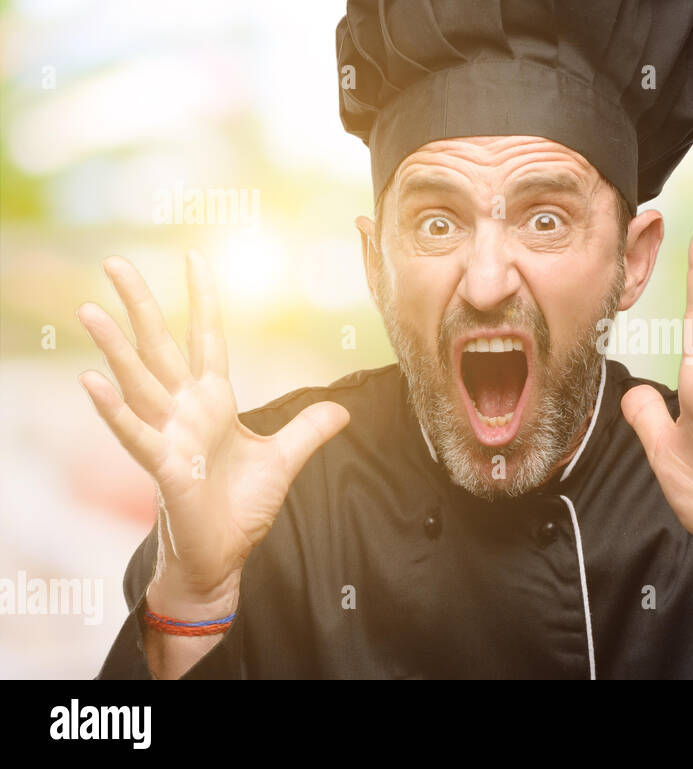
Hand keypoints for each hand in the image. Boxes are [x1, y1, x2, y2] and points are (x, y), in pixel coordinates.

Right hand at [77, 250, 349, 607]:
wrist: (224, 555)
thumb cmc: (241, 507)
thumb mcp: (285, 460)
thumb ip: (309, 430)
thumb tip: (342, 409)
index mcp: (213, 402)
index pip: (206, 339)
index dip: (202, 300)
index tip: (193, 257)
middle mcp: (184, 412)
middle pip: (160, 347)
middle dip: (139, 306)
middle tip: (114, 262)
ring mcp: (170, 437)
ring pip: (138, 382)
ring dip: (114, 347)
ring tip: (90, 309)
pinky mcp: (164, 469)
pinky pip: (135, 435)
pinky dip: (113, 411)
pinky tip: (91, 382)